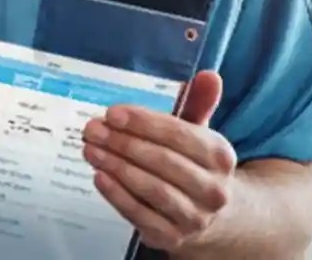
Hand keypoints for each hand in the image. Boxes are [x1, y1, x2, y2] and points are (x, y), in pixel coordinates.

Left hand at [82, 71, 235, 251]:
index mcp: (221, 156)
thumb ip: (199, 103)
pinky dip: (117, 195)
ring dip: (117, 167)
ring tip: (91, 150)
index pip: (180, 135)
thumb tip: (208, 75)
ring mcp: (194, 217)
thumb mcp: (200, 133)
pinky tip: (99, 176)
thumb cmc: (195, 164)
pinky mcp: (172, 237)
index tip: (112, 113)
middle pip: (163, 161)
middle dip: (123, 143)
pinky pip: (140, 214)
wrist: (211, 215)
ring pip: (152, 189)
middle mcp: (213, 189)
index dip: (144, 123)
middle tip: (93, 130)